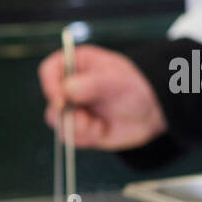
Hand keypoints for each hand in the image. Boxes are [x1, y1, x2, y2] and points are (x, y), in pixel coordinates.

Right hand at [38, 44, 167, 149]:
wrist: (152, 113)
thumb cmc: (135, 88)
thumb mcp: (115, 81)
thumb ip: (91, 84)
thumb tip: (65, 90)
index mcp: (76, 64)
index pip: (49, 71)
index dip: (50, 86)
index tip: (61, 101)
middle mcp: (70, 86)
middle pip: (50, 99)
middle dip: (65, 113)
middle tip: (84, 118)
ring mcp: (73, 107)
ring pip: (56, 121)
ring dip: (76, 127)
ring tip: (97, 125)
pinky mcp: (78, 127)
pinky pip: (68, 136)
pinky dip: (83, 137)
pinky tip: (101, 130)